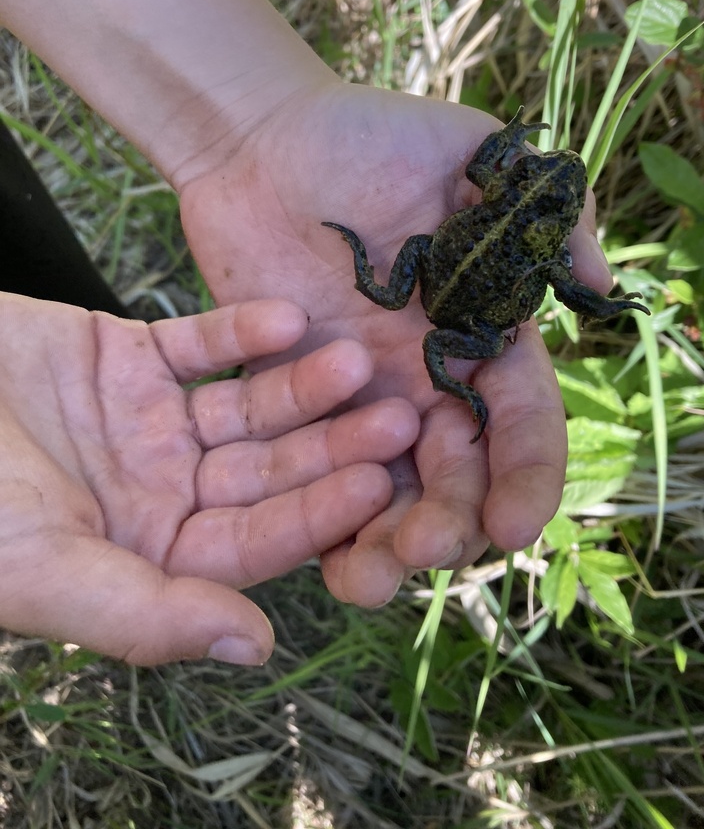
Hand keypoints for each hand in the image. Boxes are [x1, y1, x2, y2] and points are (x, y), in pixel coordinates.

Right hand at [0, 292, 417, 663]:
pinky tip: (285, 317)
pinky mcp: (123, 355)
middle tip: (402, 414)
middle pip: (266, 471)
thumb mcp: (35, 570)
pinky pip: (195, 343)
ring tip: (357, 356)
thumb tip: (257, 651)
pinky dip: (237, 331)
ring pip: (245, 405)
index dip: (315, 515)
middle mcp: (161, 493)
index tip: (378, 484)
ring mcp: (147, 422)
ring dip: (301, 384)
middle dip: (332, 445)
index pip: (252, 545)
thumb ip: (144, 615)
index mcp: (149, 559)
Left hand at [178, 82, 614, 604]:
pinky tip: (318, 562)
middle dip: (453, 520)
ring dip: (387, 543)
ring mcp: (357, 394)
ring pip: (387, 492)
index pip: (520, 417)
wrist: (258, 137)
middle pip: (456, 471)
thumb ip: (543, 214)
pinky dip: (318, 522)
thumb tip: (602, 285)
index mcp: (480, 330)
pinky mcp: (289, 400)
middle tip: (432, 550)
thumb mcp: (474, 154)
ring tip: (369, 580)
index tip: (516, 523)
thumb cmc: (367, 135)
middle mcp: (427, 375)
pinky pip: (309, 474)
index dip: (526, 473)